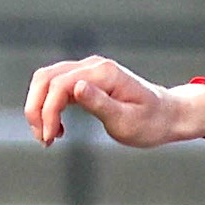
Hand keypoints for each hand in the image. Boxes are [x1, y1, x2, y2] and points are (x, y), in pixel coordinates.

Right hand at [24, 57, 204, 147]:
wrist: (168, 115)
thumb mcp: (127, 120)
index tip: (51, 138)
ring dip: (39, 108)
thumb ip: (100, 104)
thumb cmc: (152, 122)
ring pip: (47, 81)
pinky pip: (56, 88)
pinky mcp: (86, 80)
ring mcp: (89, 70)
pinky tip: (57, 129)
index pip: (60, 85)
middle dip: (36, 108)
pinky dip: (49, 106)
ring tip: (48, 137)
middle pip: (45, 78)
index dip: (48, 111)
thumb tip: (77, 87)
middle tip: (43, 138)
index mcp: (105, 73)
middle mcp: (94, 66)